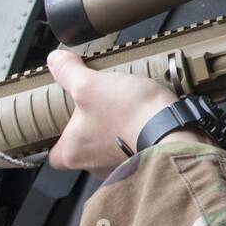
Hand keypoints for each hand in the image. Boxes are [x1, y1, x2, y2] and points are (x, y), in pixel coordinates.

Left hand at [46, 49, 186, 171]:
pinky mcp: (142, 160)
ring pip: (108, 147)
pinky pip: (132, 146)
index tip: (61, 121)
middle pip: (83, 147)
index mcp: (73, 152)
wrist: (172, 128)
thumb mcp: (89, 84)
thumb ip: (68, 72)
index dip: (56, 137)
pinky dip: (134, 132)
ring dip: (113, 128)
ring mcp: (120, 165)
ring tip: (121, 105)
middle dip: (89, 127)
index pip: (53, 155)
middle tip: (95, 105)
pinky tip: (139, 114)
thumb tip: (55, 60)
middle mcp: (94, 165)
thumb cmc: (129, 115)